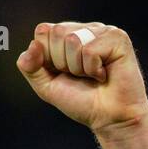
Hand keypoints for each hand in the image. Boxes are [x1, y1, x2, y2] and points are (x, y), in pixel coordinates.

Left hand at [16, 22, 147, 133]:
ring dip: (78, 68)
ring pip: (72, 40)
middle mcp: (84, 29)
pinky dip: (93, 70)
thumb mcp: (47, 87)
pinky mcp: (117, 37)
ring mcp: (101, 31)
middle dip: (63, 63)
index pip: (42, 32)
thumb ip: (30, 67)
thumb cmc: (83, 102)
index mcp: (66, 36)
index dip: (48, 58)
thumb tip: (31, 46)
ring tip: (92, 76)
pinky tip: (104, 75)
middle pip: (56, 33)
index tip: (63, 74)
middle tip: (80, 76)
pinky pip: (90, 50)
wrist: (110, 119)